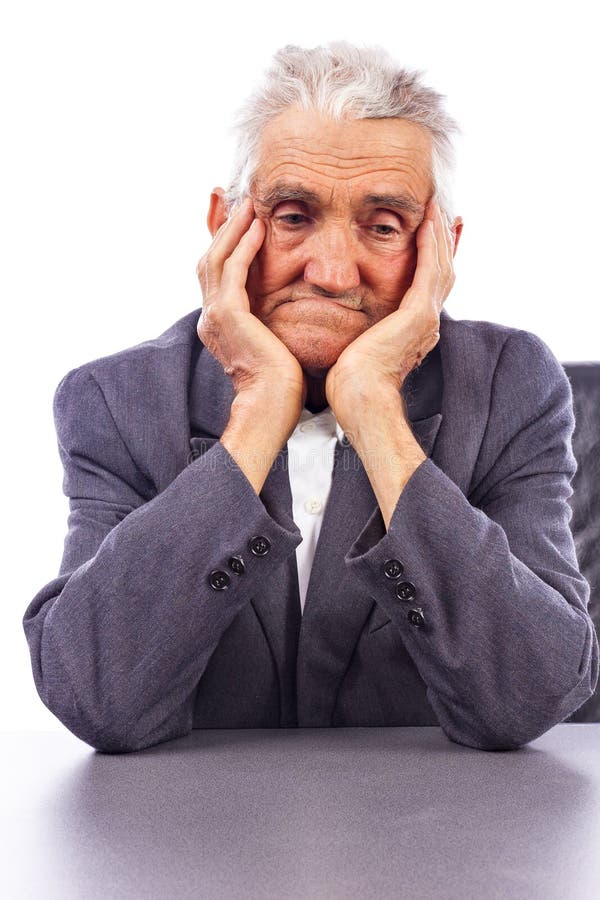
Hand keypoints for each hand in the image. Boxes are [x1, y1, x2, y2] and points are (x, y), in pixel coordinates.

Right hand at [196, 197, 306, 412]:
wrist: (272, 406)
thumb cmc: (281, 384)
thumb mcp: (274, 343)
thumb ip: (271, 322)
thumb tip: (290, 309)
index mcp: (219, 325)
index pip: (217, 275)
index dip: (225, 244)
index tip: (240, 221)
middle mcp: (210, 317)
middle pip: (208, 260)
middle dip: (222, 228)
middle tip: (238, 200)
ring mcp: (215, 315)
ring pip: (216, 259)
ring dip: (233, 228)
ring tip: (251, 205)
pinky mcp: (229, 315)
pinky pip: (233, 270)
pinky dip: (244, 246)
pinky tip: (258, 228)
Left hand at [325, 200, 458, 426]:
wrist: (360, 400)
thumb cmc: (350, 383)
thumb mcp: (357, 348)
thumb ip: (360, 331)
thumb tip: (345, 324)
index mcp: (414, 330)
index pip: (429, 286)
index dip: (432, 259)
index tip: (430, 235)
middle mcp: (427, 323)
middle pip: (443, 272)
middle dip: (443, 242)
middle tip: (444, 213)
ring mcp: (426, 318)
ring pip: (441, 265)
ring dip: (438, 235)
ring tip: (435, 208)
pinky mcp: (419, 315)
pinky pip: (430, 270)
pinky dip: (431, 245)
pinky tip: (427, 223)